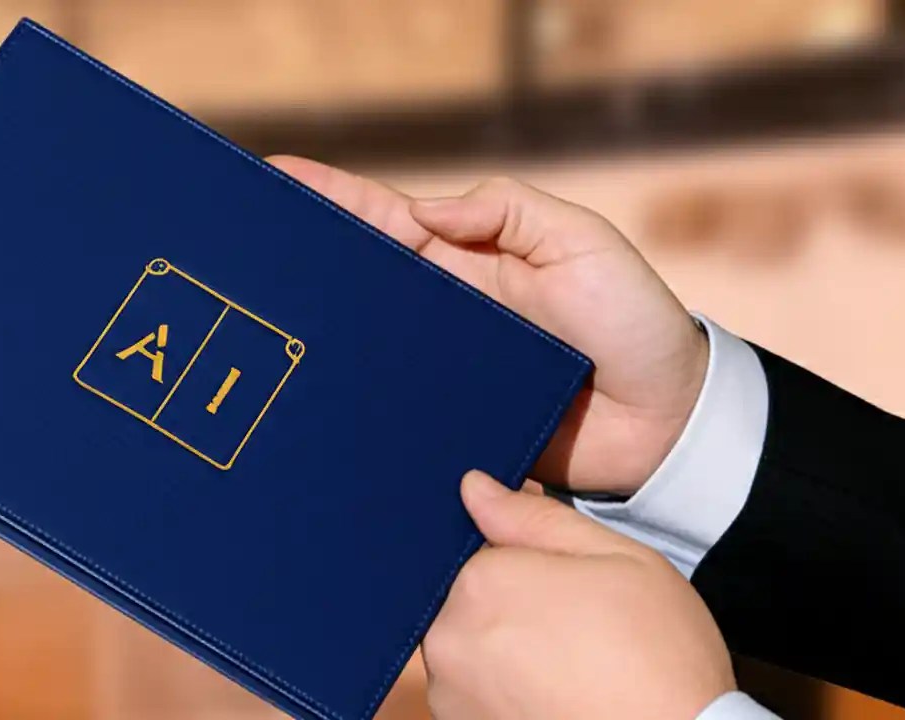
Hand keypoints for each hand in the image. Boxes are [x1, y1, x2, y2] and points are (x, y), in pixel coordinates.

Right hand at [267, 157, 706, 493]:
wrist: (667, 427)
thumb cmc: (633, 324)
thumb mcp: (582, 243)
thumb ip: (508, 212)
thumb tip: (421, 210)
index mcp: (470, 262)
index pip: (388, 221)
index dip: (333, 199)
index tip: (275, 181)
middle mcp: (443, 315)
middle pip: (359, 283)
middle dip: (302, 265)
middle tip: (237, 255)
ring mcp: (440, 372)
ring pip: (363, 349)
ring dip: (314, 336)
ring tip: (248, 327)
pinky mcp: (446, 425)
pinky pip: (388, 411)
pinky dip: (350, 403)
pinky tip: (303, 402)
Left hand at [423, 471, 734, 719]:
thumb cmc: (659, 656)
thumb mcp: (618, 558)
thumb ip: (535, 519)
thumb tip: (474, 486)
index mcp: (480, 581)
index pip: (477, 548)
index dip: (521, 559)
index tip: (559, 581)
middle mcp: (446, 639)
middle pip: (464, 599)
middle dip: (508, 603)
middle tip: (572, 624)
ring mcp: (450, 694)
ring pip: (466, 648)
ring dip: (502, 650)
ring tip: (567, 664)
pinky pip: (472, 692)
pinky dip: (503, 691)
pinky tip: (553, 694)